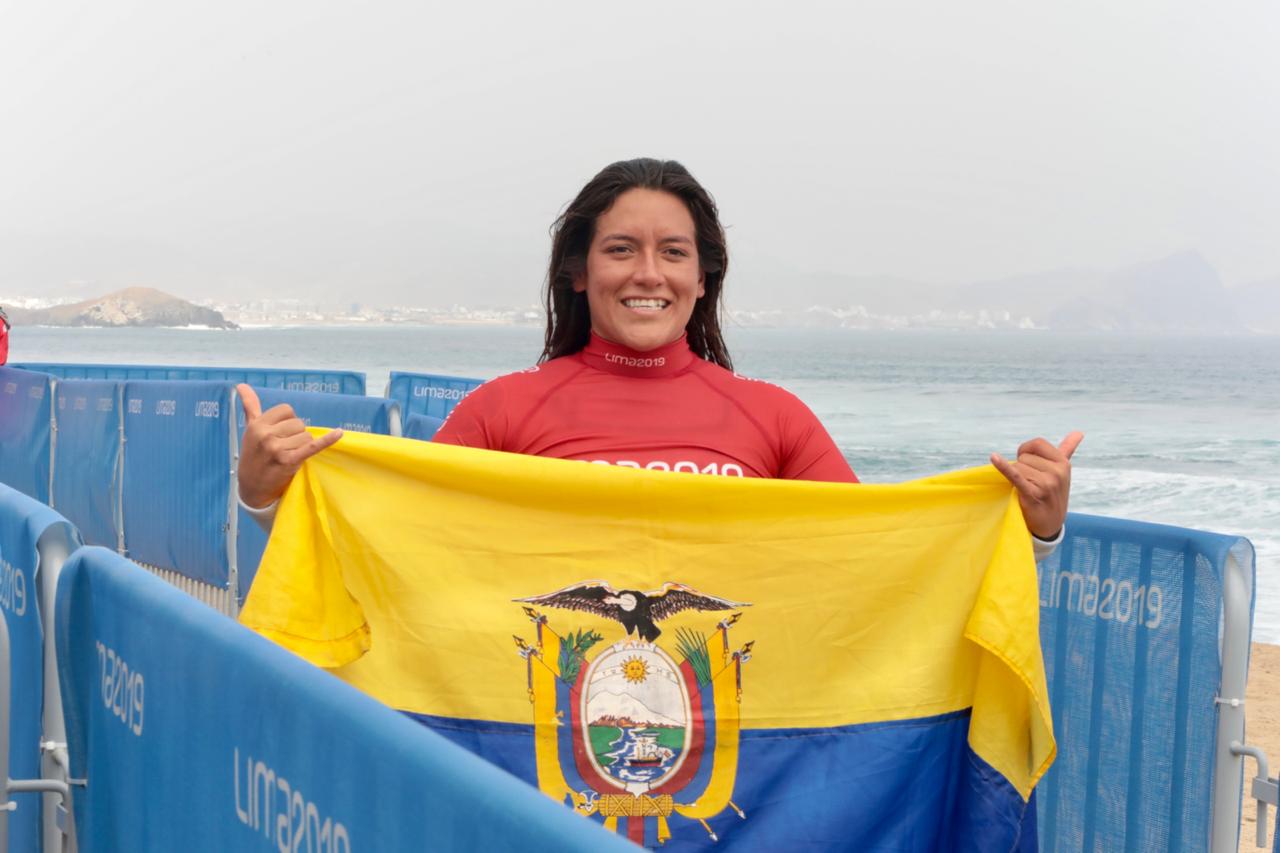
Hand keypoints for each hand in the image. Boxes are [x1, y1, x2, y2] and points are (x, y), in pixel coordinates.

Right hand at [236, 384, 342, 507]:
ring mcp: (277, 448)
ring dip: (302, 446)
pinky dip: (327, 440)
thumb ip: (250, 406)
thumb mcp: (249, 430)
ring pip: (306, 436)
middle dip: (295, 435)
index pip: (287, 410)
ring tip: (288, 455)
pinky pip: (312, 446)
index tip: (281, 433)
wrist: (252, 488)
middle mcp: (265, 434)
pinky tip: (339, 433)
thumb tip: (242, 385)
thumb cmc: (253, 456)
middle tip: (284, 448)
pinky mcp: (289, 461)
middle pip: (298, 423)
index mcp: (257, 424)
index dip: (288, 421)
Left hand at [990, 431, 1083, 539]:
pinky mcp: (1032, 494)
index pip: (1036, 443)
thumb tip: (1079, 432)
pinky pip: (1015, 475)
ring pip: (1017, 467)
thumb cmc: (1053, 495)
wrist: (1050, 525)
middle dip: (1022, 467)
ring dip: (1017, 478)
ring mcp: (1046, 483)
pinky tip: (994, 458)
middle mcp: (1057, 472)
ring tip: (1028, 490)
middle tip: (1031, 483)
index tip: (1026, 461)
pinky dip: (1003, 467)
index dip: (1026, 450)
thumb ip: (1067, 450)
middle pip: (1024, 456)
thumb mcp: (1062, 472)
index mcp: (1063, 463)